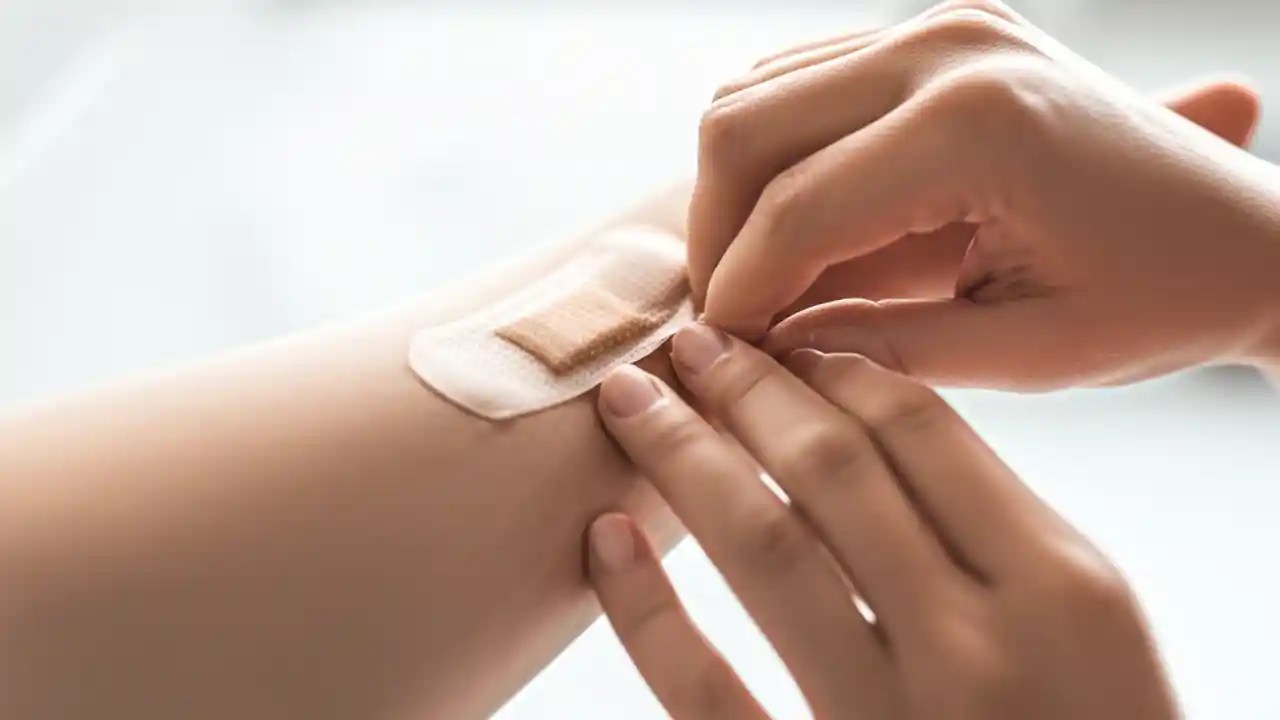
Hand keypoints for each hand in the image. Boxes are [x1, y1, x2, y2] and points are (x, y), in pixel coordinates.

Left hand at [586, 323, 1176, 718]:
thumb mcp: (1094, 635)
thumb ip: (1002, 538)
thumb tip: (879, 428)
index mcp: (1064, 589)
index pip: (923, 432)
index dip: (835, 366)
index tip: (781, 338)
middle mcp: (977, 645)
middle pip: (834, 469)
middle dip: (747, 388)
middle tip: (692, 342)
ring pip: (765, 548)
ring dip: (683, 456)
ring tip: (632, 399)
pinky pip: (705, 695)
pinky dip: (645, 612)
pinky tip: (604, 539)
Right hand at [687, 0, 1279, 388]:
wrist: (1248, 233)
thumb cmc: (1162, 298)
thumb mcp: (1027, 352)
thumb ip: (882, 349)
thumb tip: (766, 352)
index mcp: (978, 124)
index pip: (796, 210)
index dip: (739, 295)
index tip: (718, 360)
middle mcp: (947, 47)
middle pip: (742, 128)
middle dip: (717, 237)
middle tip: (732, 322)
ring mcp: (941, 27)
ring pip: (754, 98)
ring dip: (738, 198)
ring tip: (768, 285)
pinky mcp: (936, 34)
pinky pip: (799, 85)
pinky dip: (775, 161)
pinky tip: (804, 234)